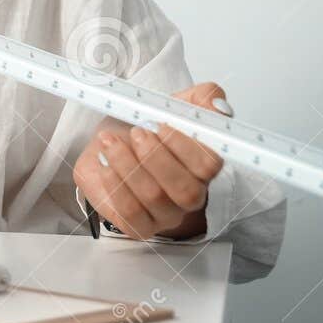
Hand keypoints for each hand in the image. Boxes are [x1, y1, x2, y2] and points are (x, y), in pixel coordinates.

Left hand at [73, 82, 229, 240]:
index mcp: (203, 166)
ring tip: (110, 142)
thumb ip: (202, 97)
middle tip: (136, 133)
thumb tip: (218, 107)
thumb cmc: (142, 128)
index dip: (185, 146)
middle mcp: (190, 195)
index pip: (210, 165)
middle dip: (155, 158)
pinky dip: (115, 184)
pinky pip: (130, 213)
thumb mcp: (171, 103)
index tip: (160, 124)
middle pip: (186, 190)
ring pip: (154, 198)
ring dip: (128, 165)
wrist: (109, 145)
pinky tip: (105, 163)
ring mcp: (165, 213)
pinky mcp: (139, 225)